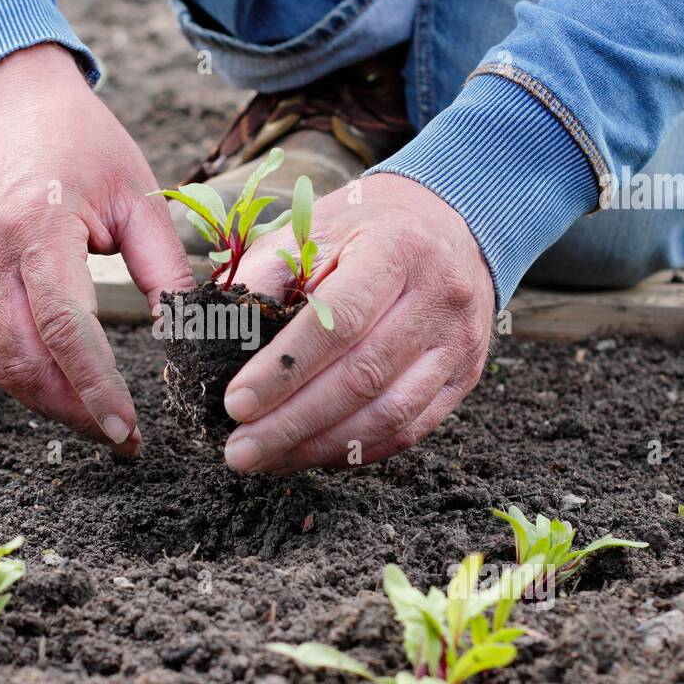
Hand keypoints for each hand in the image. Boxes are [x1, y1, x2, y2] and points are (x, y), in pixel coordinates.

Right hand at [0, 44, 193, 453]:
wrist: (8, 99)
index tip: (129, 428)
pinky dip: (22, 376)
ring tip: (96, 422)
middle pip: (23, 361)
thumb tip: (188, 336)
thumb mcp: (138, 195)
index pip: (66, 329)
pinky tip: (61, 388)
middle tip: (121, 438)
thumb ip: (165, 269)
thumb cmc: (80, 141)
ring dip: (47, 403)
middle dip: (74, 411)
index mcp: (37, 227)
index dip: (97, 387)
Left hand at [221, 174, 494, 472]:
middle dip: (292, 423)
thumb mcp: (313, 229)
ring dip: (320, 446)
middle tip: (239, 452)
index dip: (283, 370)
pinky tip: (310, 454)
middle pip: (362, 378)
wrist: (453, 223)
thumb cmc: (365, 228)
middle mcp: (438, 298)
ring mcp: (458, 343)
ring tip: (267, 460)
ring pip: (390, 414)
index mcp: (397, 250)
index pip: (337, 323)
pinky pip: (410, 429)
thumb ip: (266, 276)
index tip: (235, 404)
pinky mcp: (464, 377)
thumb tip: (219, 339)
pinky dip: (356, 449)